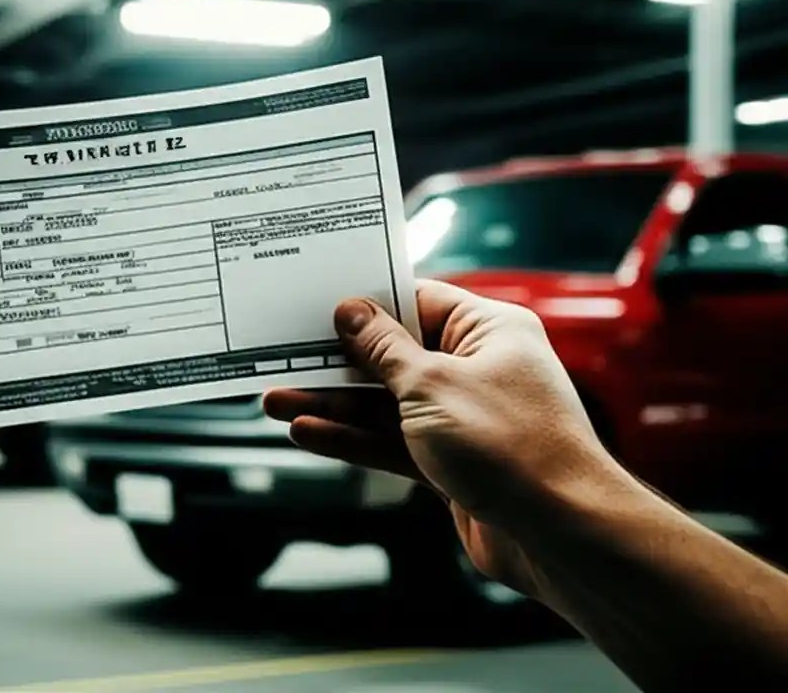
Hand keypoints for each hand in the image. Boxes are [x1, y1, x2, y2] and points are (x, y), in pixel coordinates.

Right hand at [263, 280, 629, 596]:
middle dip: (337, 362)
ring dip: (333, 404)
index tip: (316, 309)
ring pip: (385, 403)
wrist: (560, 534)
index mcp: (489, 331)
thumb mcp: (430, 385)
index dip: (366, 304)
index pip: (417, 301)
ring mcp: (464, 417)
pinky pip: (392, 441)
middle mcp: (479, 367)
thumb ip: (383, 350)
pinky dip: (353, 438)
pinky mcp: (452, 460)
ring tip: (276, 402)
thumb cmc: (513, 447)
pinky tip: (309, 432)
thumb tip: (353, 312)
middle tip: (284, 359)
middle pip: (393, 355)